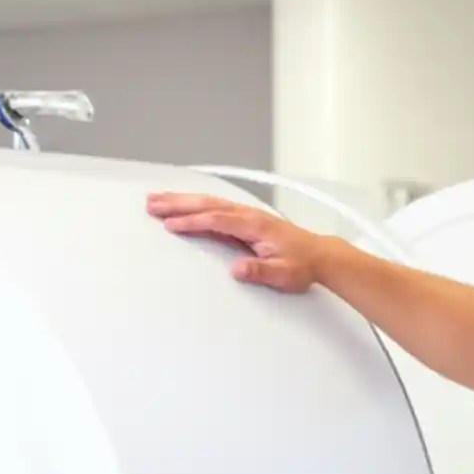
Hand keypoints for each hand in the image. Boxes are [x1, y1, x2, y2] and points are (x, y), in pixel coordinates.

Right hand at [147, 192, 329, 292]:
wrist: (321, 256)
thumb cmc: (302, 265)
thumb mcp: (283, 274)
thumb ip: (260, 272)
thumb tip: (238, 270)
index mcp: (255, 226)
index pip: (217, 220)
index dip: (193, 221)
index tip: (170, 224)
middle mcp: (250, 216)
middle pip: (208, 204)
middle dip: (179, 203)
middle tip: (152, 203)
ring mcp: (248, 216)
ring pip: (211, 202)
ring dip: (184, 200)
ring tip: (159, 199)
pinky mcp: (248, 220)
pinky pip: (217, 207)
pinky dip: (198, 203)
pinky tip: (186, 204)